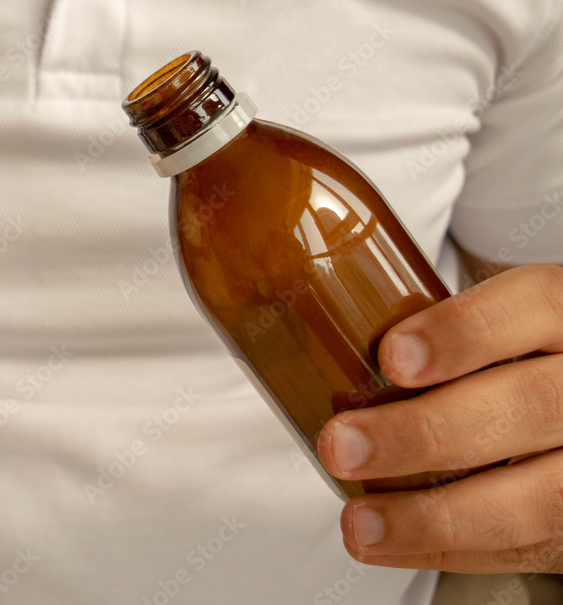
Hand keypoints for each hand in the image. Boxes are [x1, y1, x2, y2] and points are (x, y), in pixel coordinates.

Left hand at [317, 264, 562, 572]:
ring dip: (435, 514)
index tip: (393, 357)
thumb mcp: (497, 329)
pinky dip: (450, 549)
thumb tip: (315, 342)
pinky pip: (530, 547)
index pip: (536, 304)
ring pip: (541, 496)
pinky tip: (389, 543)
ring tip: (361, 520)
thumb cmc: (517, 366)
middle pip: (532, 404)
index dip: (464, 331)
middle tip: (341, 444)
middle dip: (426, 433)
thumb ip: (435, 335)